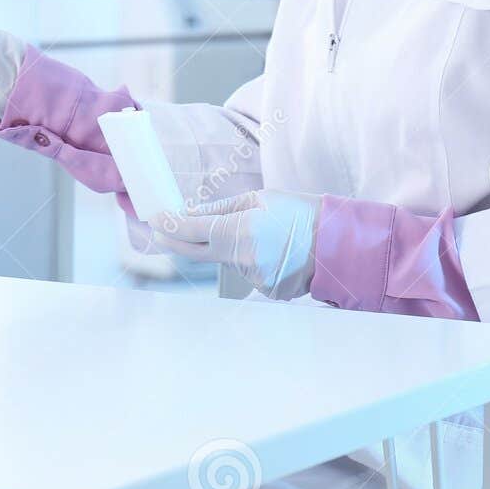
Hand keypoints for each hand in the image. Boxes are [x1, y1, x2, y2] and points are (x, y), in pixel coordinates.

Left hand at [146, 190, 320, 299]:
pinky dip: (248, 260)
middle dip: (175, 241)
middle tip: (161, 231)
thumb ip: (221, 209)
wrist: (335, 243)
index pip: (192, 229)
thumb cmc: (299, 213)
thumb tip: (190, 213)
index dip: (169, 225)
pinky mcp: (264, 289)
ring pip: (224, 260)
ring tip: (259, 234)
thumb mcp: (259, 199)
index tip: (155, 219)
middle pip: (196, 252)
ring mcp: (253, 277)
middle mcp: (243, 257)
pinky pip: (244, 272)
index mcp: (241, 229)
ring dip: (226, 248)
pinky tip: (270, 251)